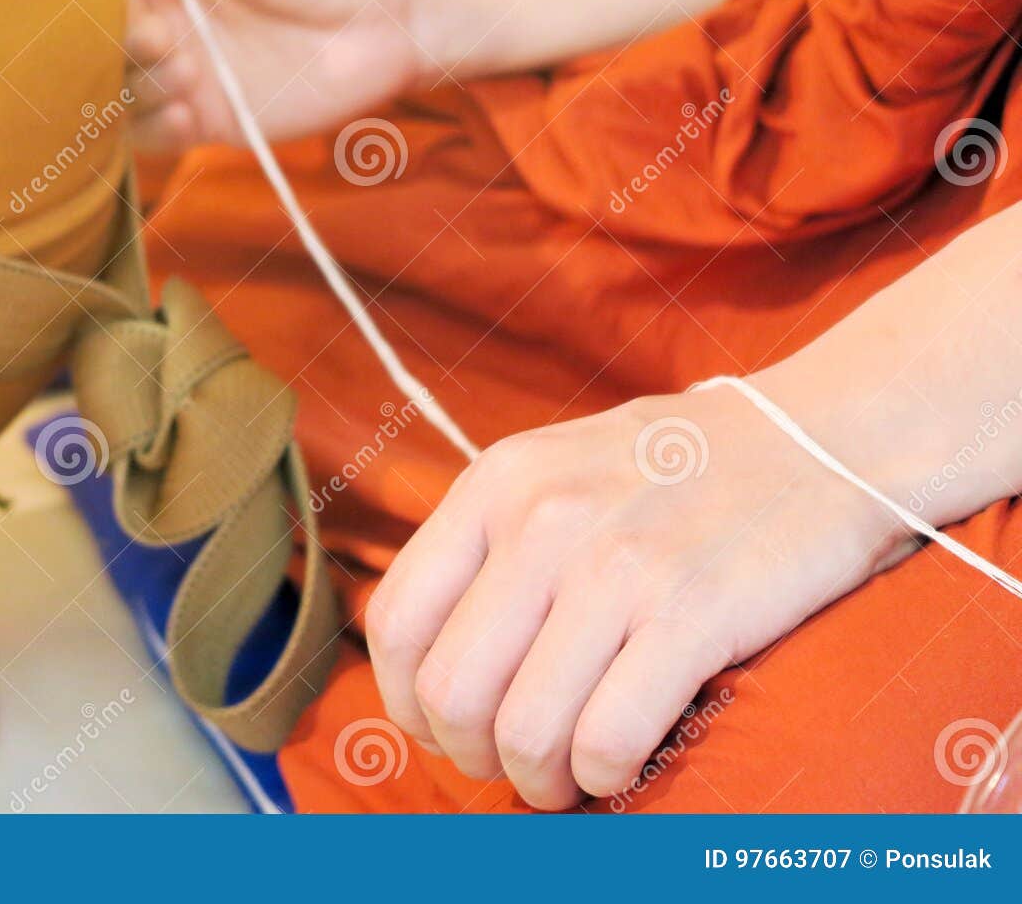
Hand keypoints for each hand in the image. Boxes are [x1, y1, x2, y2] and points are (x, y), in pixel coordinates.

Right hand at [69, 0, 429, 149]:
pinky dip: (153, 129)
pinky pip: (146, 138)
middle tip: (164, 36)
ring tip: (189, 70)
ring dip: (134, 87)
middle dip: (109, 44)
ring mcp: (176, 68)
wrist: (396, 10)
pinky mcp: (205, 119)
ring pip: (106, 92)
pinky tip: (193, 109)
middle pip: (81, 41)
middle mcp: (152, 11)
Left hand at [367, 380, 907, 808]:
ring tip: (564, 775)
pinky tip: (617, 763)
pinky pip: (607, 738)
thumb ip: (489, 543)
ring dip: (537, 779)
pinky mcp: (693, 613)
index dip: (408, 701)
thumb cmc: (679, 470)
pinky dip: (602, 775)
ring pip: (523, 731)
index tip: (444, 726)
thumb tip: (429, 659)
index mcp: (496, 483)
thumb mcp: (556, 468)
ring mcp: (617, 566)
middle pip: (451, 693)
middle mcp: (542, 520)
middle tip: (510, 762)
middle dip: (470, 754)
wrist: (822, 439)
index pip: (397, 622)